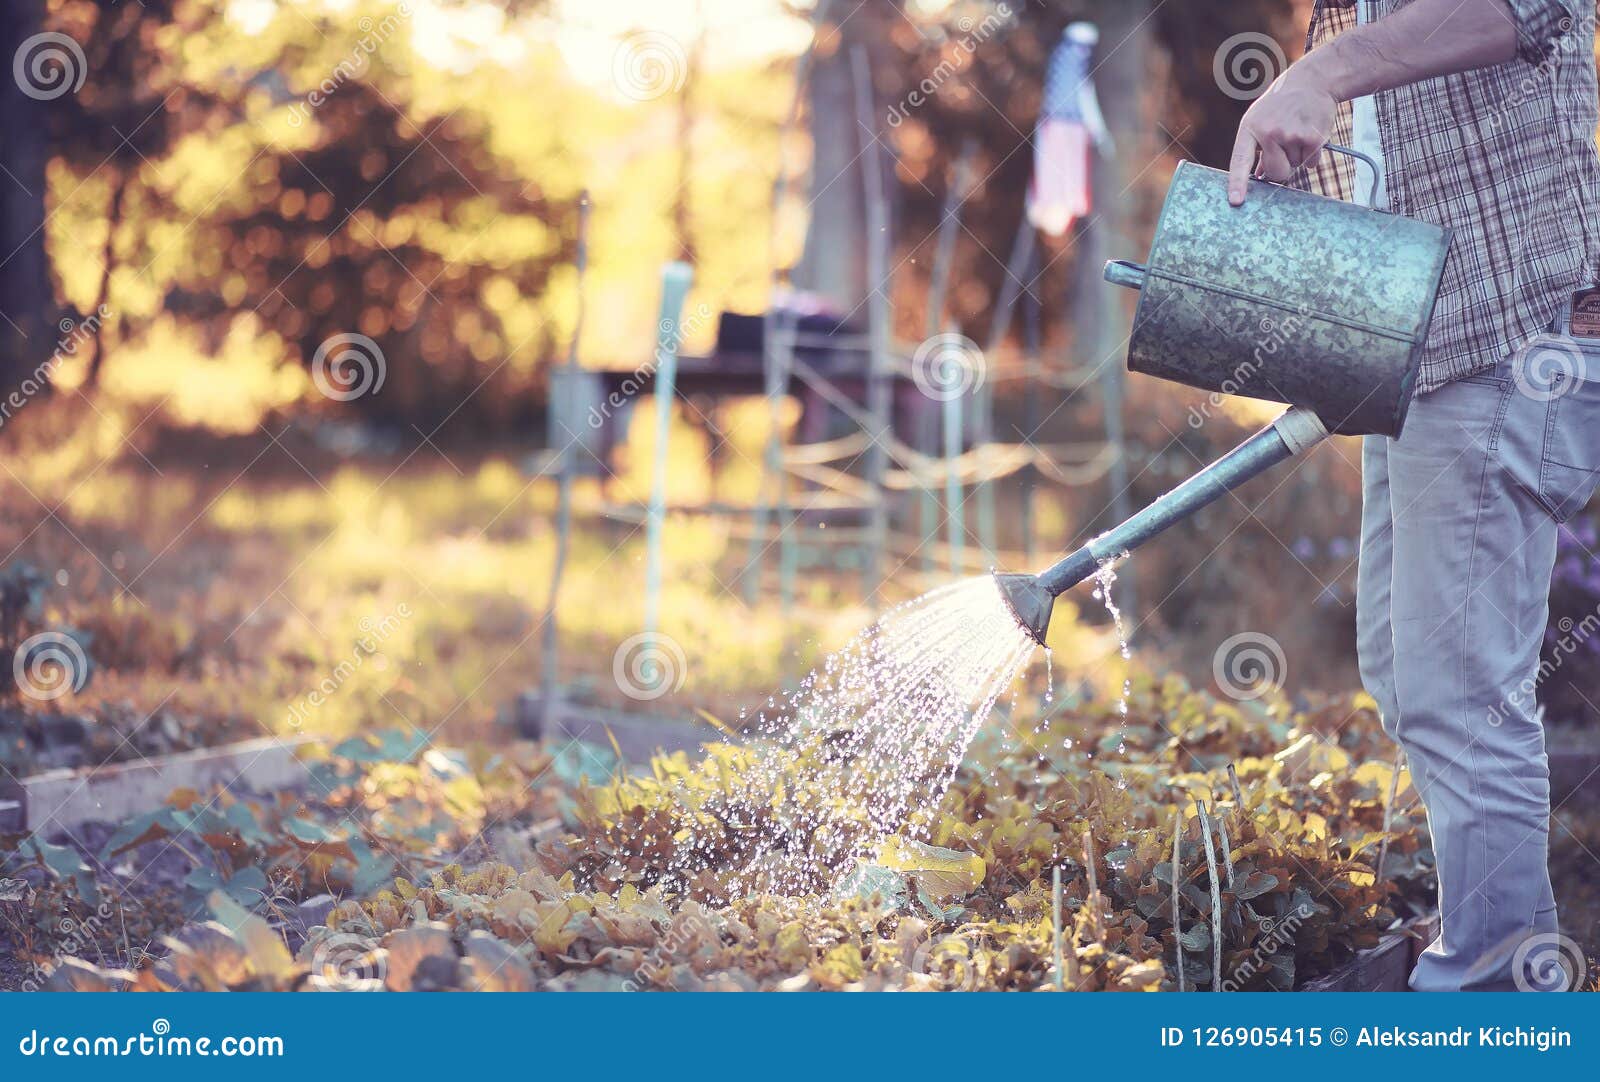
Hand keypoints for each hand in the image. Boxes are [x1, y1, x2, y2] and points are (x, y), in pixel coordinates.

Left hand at [1227, 67, 1338, 205]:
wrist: (1314, 80)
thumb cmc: (1282, 103)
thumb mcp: (1261, 119)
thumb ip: (1256, 147)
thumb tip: (1257, 177)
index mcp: (1250, 128)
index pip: (1240, 161)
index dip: (1238, 183)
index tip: (1236, 202)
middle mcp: (1269, 132)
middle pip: (1274, 173)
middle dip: (1281, 167)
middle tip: (1286, 144)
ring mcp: (1291, 135)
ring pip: (1294, 167)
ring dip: (1298, 155)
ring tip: (1298, 130)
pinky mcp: (1312, 138)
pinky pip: (1310, 163)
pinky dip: (1312, 153)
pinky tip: (1311, 132)